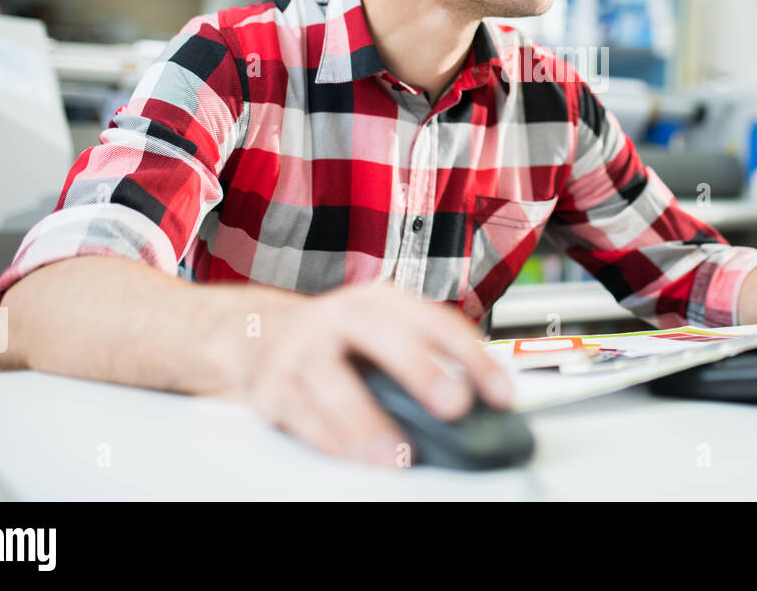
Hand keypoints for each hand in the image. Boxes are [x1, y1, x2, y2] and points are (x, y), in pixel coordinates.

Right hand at [231, 280, 511, 466]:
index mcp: (379, 301)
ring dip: (368, 421)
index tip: (501, 394)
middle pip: (383, 336)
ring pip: (334, 382)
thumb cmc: (336, 339)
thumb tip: (478, 403)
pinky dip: (331, 439)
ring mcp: (302, 349)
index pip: (435, 321)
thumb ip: (423, 358)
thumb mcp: (381, 332)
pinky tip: (355, 456)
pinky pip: (302, 414)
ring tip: (398, 454)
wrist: (255, 333)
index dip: (473, 357)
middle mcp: (340, 317)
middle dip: (421, 371)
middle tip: (453, 406)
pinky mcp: (271, 385)